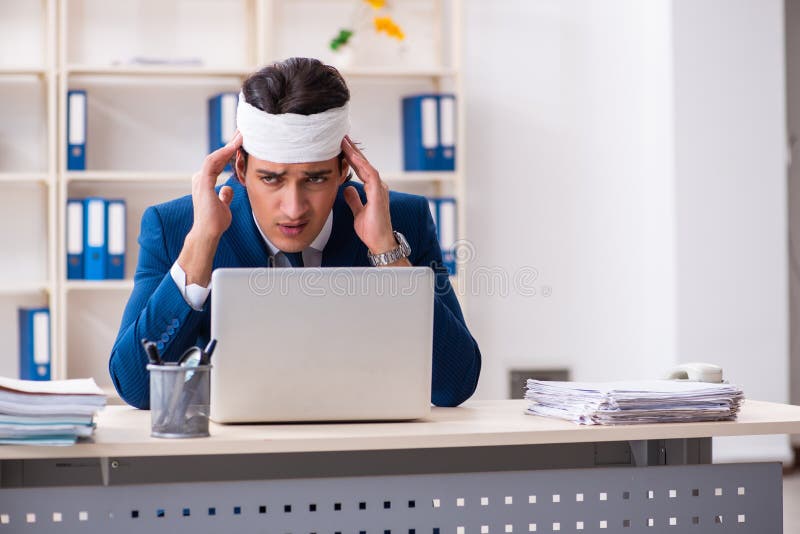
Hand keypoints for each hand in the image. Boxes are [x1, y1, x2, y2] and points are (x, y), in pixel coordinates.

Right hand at [178, 131, 241, 286]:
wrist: (208, 233)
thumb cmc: (215, 222)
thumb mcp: (223, 205)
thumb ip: (224, 195)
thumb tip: (228, 189)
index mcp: (205, 182)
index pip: (219, 162)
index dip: (230, 151)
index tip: (242, 142)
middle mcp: (200, 178)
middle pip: (217, 155)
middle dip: (230, 144)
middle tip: (243, 132)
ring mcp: (200, 179)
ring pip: (215, 156)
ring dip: (228, 145)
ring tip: (241, 135)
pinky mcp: (202, 183)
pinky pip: (212, 163)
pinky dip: (223, 153)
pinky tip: (233, 147)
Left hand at [341, 136, 397, 253]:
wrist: (380, 242)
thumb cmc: (372, 229)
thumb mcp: (358, 212)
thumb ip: (354, 199)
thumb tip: (348, 189)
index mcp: (373, 189)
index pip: (361, 169)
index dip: (352, 158)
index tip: (341, 147)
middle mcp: (378, 186)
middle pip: (364, 164)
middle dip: (353, 150)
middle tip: (342, 137)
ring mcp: (380, 189)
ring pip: (367, 166)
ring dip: (356, 154)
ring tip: (345, 142)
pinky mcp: (379, 194)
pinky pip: (371, 175)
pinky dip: (362, 165)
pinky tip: (354, 157)